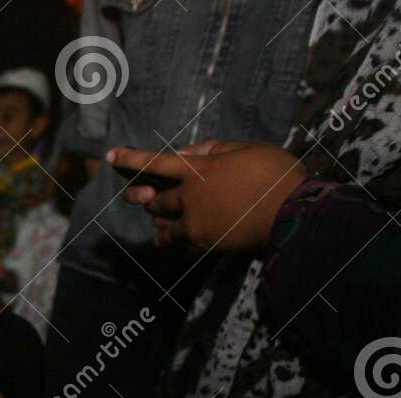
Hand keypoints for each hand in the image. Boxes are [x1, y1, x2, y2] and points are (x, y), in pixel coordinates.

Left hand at [109, 141, 306, 251]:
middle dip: (148, 199)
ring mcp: (193, 223)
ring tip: (162, 223)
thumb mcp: (248, 148)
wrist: (291, 213)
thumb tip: (195, 152)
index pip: (157, 162)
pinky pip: (181, 245)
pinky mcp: (203, 244)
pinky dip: (180, 243)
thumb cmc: (275, 175)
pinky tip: (184, 243)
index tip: (110, 156)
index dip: (132, 158)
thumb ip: (216, 149)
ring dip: (161, 223)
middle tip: (146, 199)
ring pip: (164, 226)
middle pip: (155, 200)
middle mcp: (189, 197)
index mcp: (199, 169)